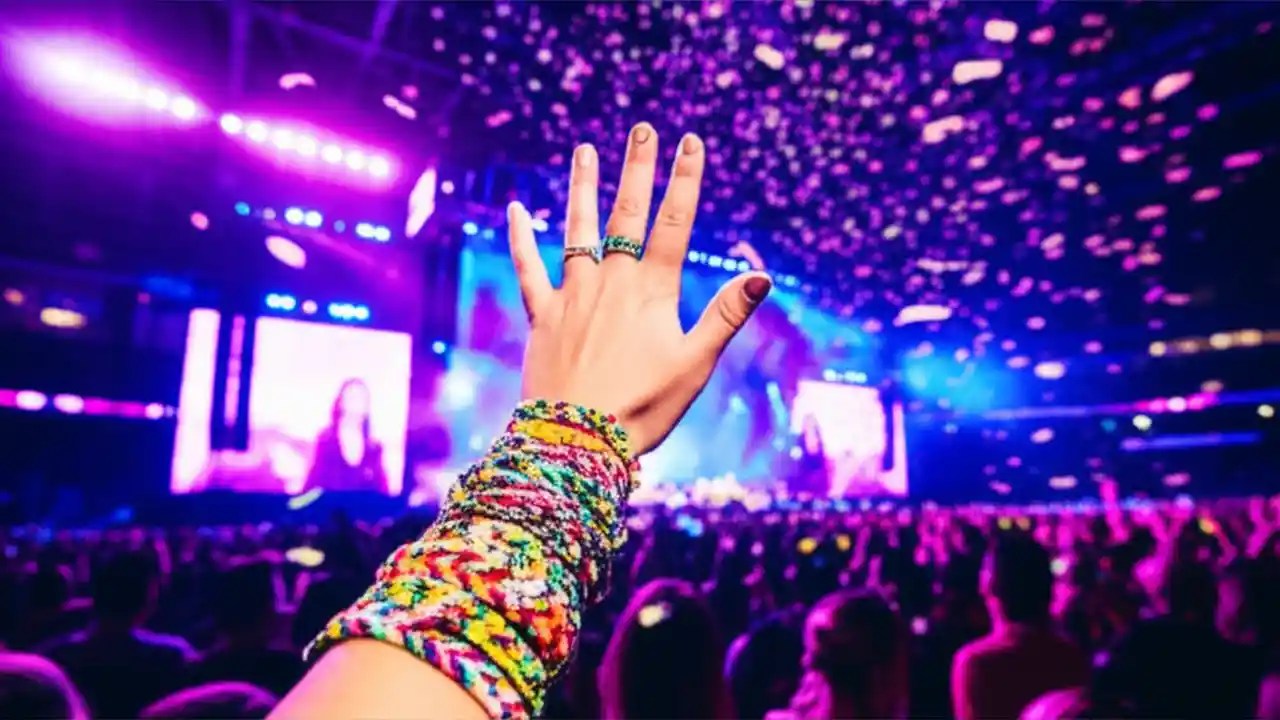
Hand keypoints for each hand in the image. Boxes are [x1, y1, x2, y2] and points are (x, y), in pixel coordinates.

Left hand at [507, 122, 771, 454]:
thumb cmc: (642, 407)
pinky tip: (515, 209)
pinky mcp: (543, 316)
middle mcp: (610, 283)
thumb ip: (726, 316)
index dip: (685, 181)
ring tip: (585, 151)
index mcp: (651, 292)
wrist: (575, 440)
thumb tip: (761, 275)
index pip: (674, 224)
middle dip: (637, 170)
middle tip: (642, 128)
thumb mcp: (695, 364)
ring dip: (583, 189)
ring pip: (577, 230)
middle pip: (626, 215)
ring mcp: (573, 296)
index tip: (691, 142)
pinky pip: (528, 269)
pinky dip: (521, 238)